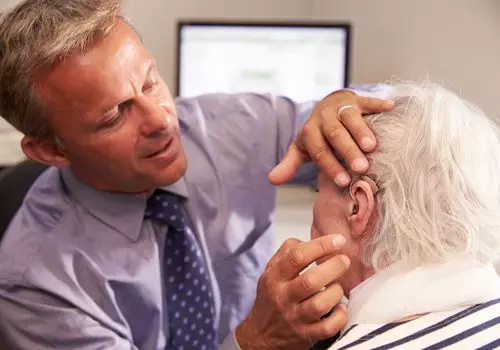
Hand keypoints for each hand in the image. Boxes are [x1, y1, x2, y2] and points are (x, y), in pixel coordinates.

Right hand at [235, 235, 349, 349]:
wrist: (260, 333)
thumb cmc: (271, 296)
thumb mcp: (272, 269)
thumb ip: (289, 251)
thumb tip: (314, 241)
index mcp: (275, 277)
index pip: (297, 257)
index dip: (320, 246)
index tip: (338, 240)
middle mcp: (283, 297)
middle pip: (311, 281)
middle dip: (334, 267)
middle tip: (344, 260)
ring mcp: (294, 317)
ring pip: (320, 304)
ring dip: (336, 291)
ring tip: (338, 285)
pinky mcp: (305, 334)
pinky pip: (327, 328)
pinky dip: (339, 317)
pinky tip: (340, 308)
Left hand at [269, 90, 393, 186]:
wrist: (326, 106)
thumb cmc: (317, 135)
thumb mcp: (302, 148)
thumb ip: (289, 164)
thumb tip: (271, 180)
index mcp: (310, 131)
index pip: (319, 150)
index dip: (330, 166)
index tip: (343, 182)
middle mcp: (325, 117)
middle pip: (335, 133)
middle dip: (347, 150)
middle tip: (360, 167)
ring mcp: (341, 107)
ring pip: (350, 117)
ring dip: (361, 130)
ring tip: (372, 146)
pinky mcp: (357, 99)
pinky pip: (368, 101)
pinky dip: (379, 104)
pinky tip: (391, 107)